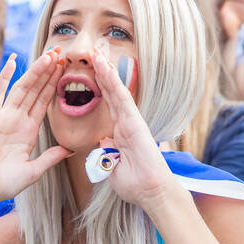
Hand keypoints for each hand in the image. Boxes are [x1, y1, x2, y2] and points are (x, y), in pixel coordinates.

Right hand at [0, 50, 70, 209]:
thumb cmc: (5, 184)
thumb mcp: (33, 171)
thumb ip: (50, 158)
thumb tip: (69, 150)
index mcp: (29, 131)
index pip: (44, 102)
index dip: (54, 85)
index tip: (64, 69)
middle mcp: (18, 120)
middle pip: (36, 90)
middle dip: (47, 72)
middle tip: (60, 53)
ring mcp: (4, 118)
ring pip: (22, 88)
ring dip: (35, 72)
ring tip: (48, 56)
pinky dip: (4, 78)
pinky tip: (12, 63)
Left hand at [87, 43, 176, 210]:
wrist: (151, 191)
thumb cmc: (135, 184)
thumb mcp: (112, 167)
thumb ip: (106, 154)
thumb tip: (103, 142)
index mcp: (120, 133)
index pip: (108, 105)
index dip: (100, 87)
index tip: (92, 72)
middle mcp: (127, 123)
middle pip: (112, 92)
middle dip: (102, 73)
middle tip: (94, 53)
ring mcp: (131, 121)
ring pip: (116, 90)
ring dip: (105, 70)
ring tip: (96, 52)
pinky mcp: (134, 122)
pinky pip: (121, 98)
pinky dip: (112, 81)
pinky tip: (104, 66)